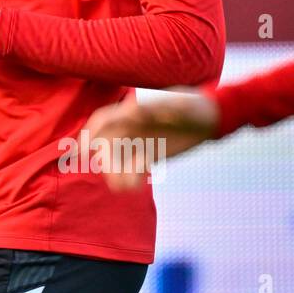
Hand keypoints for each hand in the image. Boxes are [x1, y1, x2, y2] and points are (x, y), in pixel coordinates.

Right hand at [85, 90, 219, 190]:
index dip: (89, 133)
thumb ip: (157, 109)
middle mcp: (132, 126)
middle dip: (104, 160)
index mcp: (133, 110)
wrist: (211, 118)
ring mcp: (141, 141)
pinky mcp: (151, 154)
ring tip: (121, 187)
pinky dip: (131, 178)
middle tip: (109, 175)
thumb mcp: (178, 104)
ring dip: (115, 173)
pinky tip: (134, 187)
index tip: (81, 148)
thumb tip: (135, 112)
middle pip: (107, 143)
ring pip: (118, 158)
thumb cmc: (194, 105)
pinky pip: (135, 168)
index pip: (103, 120)